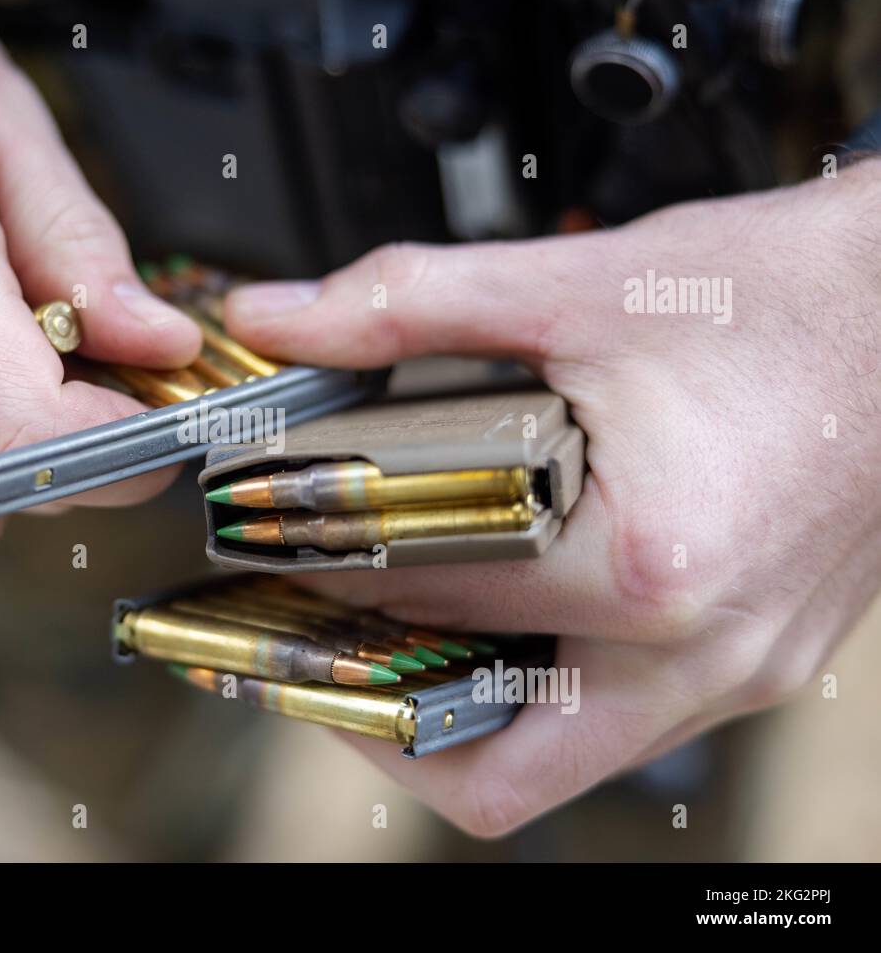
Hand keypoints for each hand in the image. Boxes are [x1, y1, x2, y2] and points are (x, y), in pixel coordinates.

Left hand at [225, 161, 880, 835]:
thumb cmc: (780, 297)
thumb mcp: (574, 283)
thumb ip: (407, 303)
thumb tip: (282, 319)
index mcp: (648, 562)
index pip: (431, 606)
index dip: (327, 582)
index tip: (274, 561)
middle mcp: (701, 650)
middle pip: (497, 770)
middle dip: (382, 721)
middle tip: (313, 654)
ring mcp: (737, 672)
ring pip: (562, 762)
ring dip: (463, 713)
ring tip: (390, 638)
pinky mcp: (756, 662)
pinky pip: (620, 720)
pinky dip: (539, 683)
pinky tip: (497, 612)